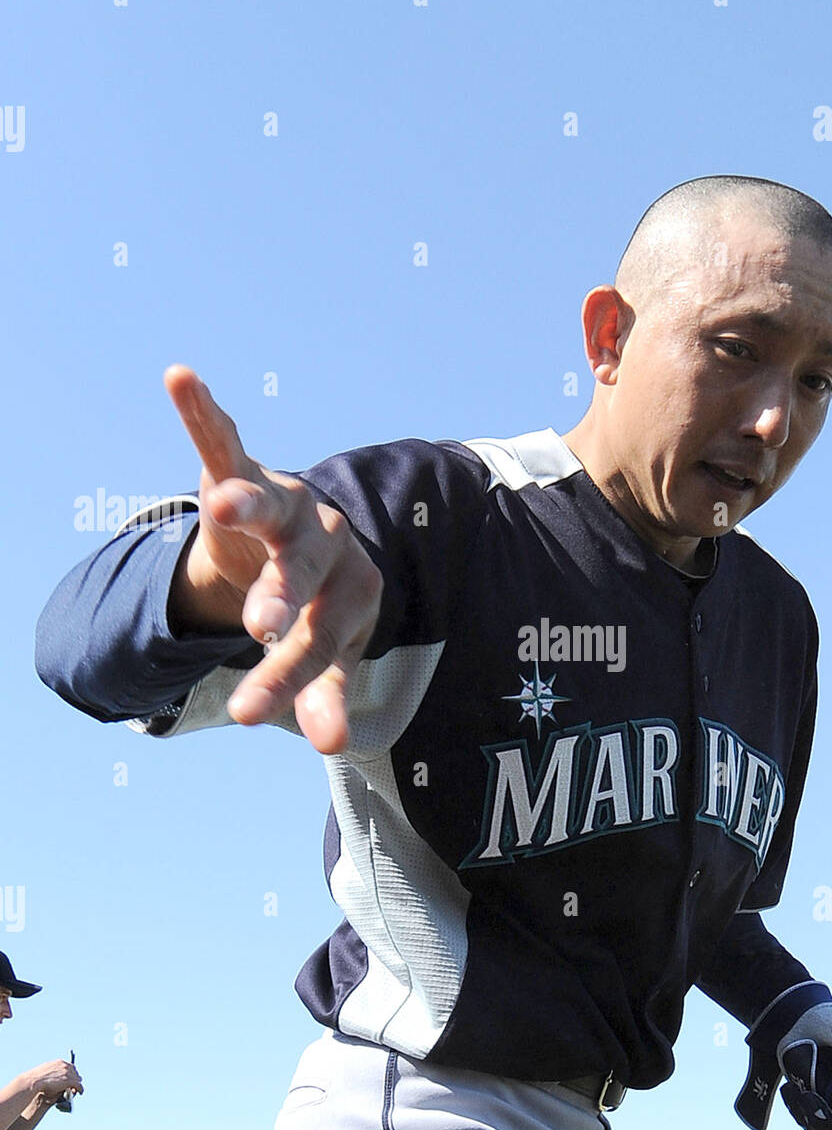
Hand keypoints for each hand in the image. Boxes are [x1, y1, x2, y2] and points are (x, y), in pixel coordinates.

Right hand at [24, 1059, 82, 1100]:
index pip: (70, 1066)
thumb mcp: (44, 1071)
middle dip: (75, 1078)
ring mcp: (68, 1073)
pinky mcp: (69, 1081)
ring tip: (77, 1089)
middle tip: (75, 1084)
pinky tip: (80, 1092)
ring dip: (77, 1084)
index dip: (72, 1073)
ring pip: (77, 1079)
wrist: (35, 1080)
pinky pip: (78, 1085)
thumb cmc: (36, 1078)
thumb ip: (50, 1072)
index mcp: (60, 1062)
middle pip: (75, 1072)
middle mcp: (66, 1066)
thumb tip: (50, 1076)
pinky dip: (80, 1089)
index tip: (71, 1077)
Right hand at [164, 365, 382, 753]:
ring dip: (250, 504)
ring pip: (272, 504)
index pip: (320, 643)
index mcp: (351, 592)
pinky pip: (225, 441)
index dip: (292, 680)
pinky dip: (204, 413)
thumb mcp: (322, 650)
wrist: (307, 547)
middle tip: (260, 630)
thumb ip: (322, 692)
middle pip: (304, 574)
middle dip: (281, 600)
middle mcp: (325, 544)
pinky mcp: (248, 473)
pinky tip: (181, 380)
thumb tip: (332, 749)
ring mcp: (287, 506)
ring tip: (225, 505)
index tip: (260, 717)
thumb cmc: (317, 605)